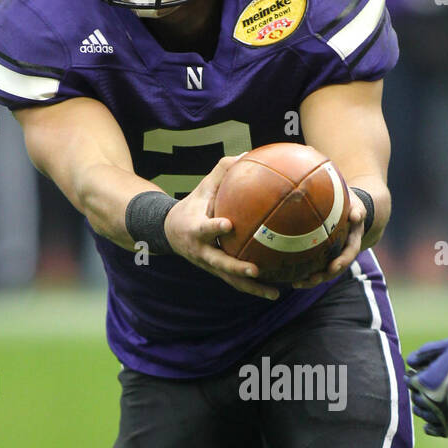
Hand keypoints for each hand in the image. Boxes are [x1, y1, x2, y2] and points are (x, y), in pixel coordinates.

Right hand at [164, 154, 279, 299]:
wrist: (170, 232)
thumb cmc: (193, 205)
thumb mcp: (203, 187)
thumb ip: (223, 172)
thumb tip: (249, 154)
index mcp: (194, 228)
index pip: (204, 229)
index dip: (214, 228)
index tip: (228, 224)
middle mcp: (200, 251)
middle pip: (218, 263)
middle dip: (236, 268)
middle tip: (255, 269)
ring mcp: (209, 265)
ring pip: (230, 279)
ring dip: (251, 288)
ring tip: (274, 293)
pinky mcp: (217, 273)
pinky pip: (237, 282)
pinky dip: (255, 288)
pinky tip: (277, 290)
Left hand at [291, 191, 364, 289]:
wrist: (350, 213)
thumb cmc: (351, 206)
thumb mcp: (356, 206)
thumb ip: (357, 210)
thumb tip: (356, 216)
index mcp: (354, 241)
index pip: (350, 253)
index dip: (342, 261)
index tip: (333, 267)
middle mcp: (344, 252)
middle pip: (336, 269)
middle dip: (325, 276)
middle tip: (313, 279)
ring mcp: (334, 257)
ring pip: (325, 273)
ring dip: (312, 281)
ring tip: (297, 284)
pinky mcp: (324, 259)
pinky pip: (316, 270)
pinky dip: (306, 277)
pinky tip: (292, 281)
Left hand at [406, 337, 447, 437]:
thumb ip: (427, 351)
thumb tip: (410, 362)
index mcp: (425, 382)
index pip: (411, 381)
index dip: (414, 376)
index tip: (419, 373)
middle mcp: (427, 402)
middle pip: (416, 398)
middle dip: (419, 391)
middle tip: (425, 387)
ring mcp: (439, 417)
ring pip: (424, 414)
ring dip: (424, 408)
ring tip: (429, 401)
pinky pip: (435, 430)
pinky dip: (431, 427)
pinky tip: (430, 424)